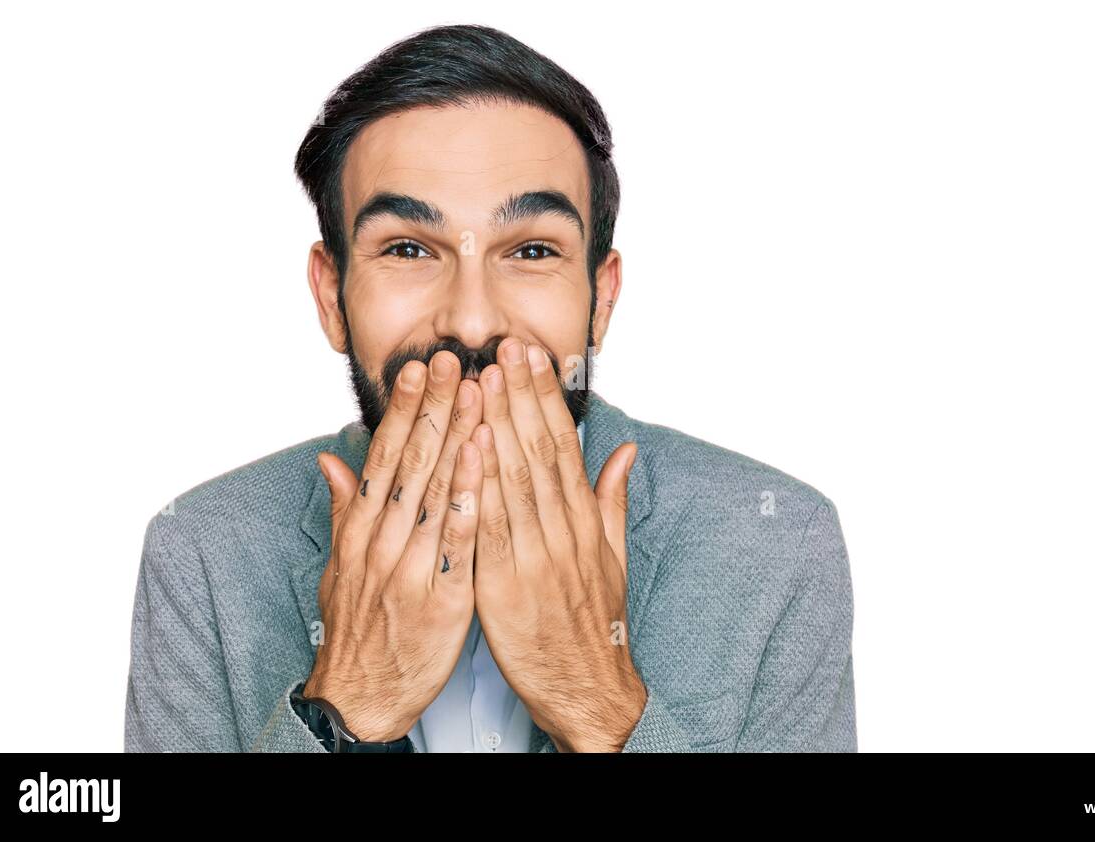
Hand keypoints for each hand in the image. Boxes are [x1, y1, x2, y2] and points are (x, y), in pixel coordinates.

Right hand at [303, 351, 484, 741]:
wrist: (362, 695)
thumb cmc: (360, 626)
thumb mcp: (343, 564)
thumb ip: (344, 508)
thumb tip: (332, 459)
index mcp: (362, 528)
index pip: (385, 456)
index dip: (404, 410)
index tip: (420, 368)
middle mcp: (381, 539)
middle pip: (411, 461)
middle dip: (433, 407)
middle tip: (452, 359)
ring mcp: (409, 566)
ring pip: (433, 490)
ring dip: (455, 436)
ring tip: (474, 390)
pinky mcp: (440, 596)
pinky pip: (456, 540)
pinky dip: (468, 498)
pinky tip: (482, 461)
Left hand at [472, 337, 646, 751]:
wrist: (588, 688)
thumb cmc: (594, 623)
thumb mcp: (612, 556)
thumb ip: (612, 499)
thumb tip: (623, 450)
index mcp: (585, 521)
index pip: (563, 445)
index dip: (545, 398)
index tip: (532, 358)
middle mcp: (563, 531)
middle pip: (538, 450)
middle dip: (519, 395)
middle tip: (503, 348)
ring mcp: (535, 556)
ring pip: (515, 478)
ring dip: (497, 424)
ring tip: (481, 378)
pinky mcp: (505, 586)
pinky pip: (490, 525)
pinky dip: (480, 484)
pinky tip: (470, 447)